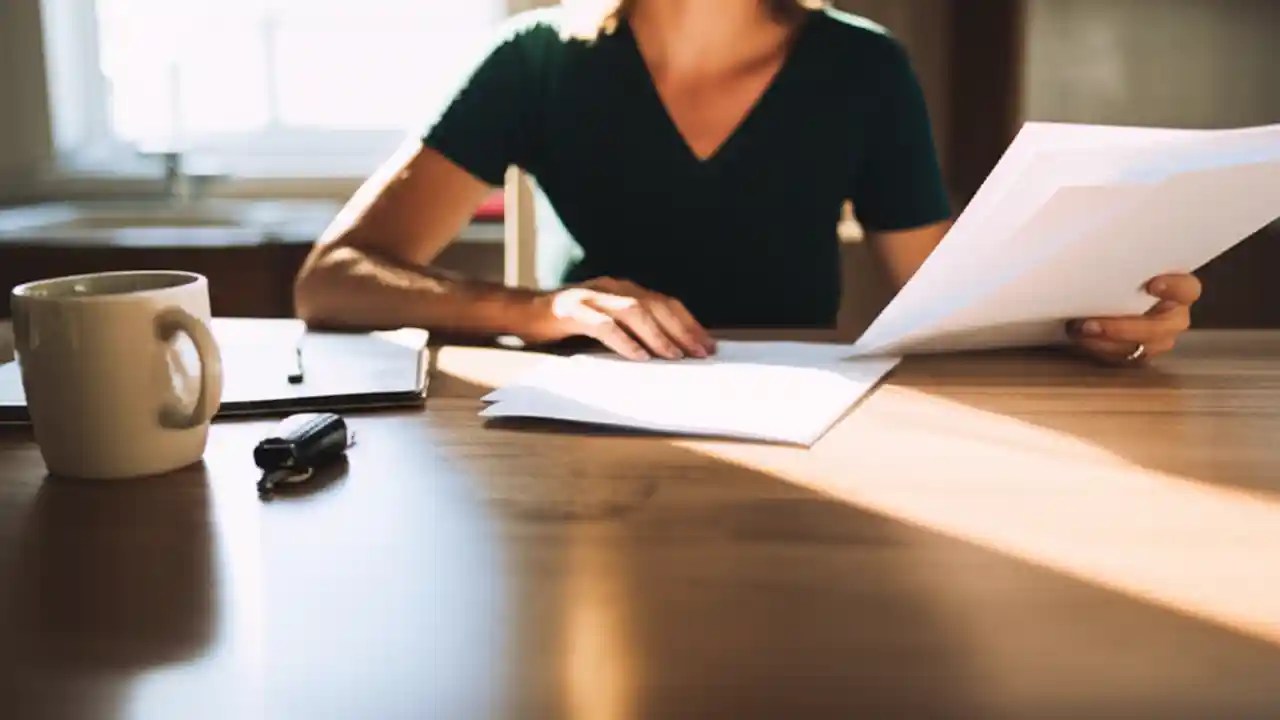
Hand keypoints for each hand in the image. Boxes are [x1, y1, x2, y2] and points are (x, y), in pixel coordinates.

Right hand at [526, 277, 715, 360]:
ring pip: (633, 312)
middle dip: (681, 330)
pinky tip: (638, 357)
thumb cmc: (566, 322)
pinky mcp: (570, 310)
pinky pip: (603, 325)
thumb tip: (667, 351)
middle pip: (655, 305)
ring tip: (674, 355)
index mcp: (622, 289)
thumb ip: (630, 328)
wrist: (520, 312)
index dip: (688, 322)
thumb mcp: (603, 321)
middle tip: (699, 353)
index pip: (664, 303)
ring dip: (657, 335)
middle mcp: (610, 288)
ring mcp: (590, 296)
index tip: (708, 344)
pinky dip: (623, 341)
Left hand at [1068, 273, 1201, 364]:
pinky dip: (1102, 350)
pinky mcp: (1141, 353)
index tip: (1152, 286)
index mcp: (1179, 289)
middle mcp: (1174, 315)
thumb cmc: (1121, 274)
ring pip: (1142, 347)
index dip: (1174, 288)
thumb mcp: (1126, 265)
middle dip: (1124, 328)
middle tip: (1091, 324)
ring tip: (1080, 331)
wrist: (1110, 295)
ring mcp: (1160, 338)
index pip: (1187, 289)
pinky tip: (1083, 340)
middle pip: (1161, 327)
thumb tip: (1093, 239)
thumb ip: (1122, 261)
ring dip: (1108, 342)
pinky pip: (1125, 358)